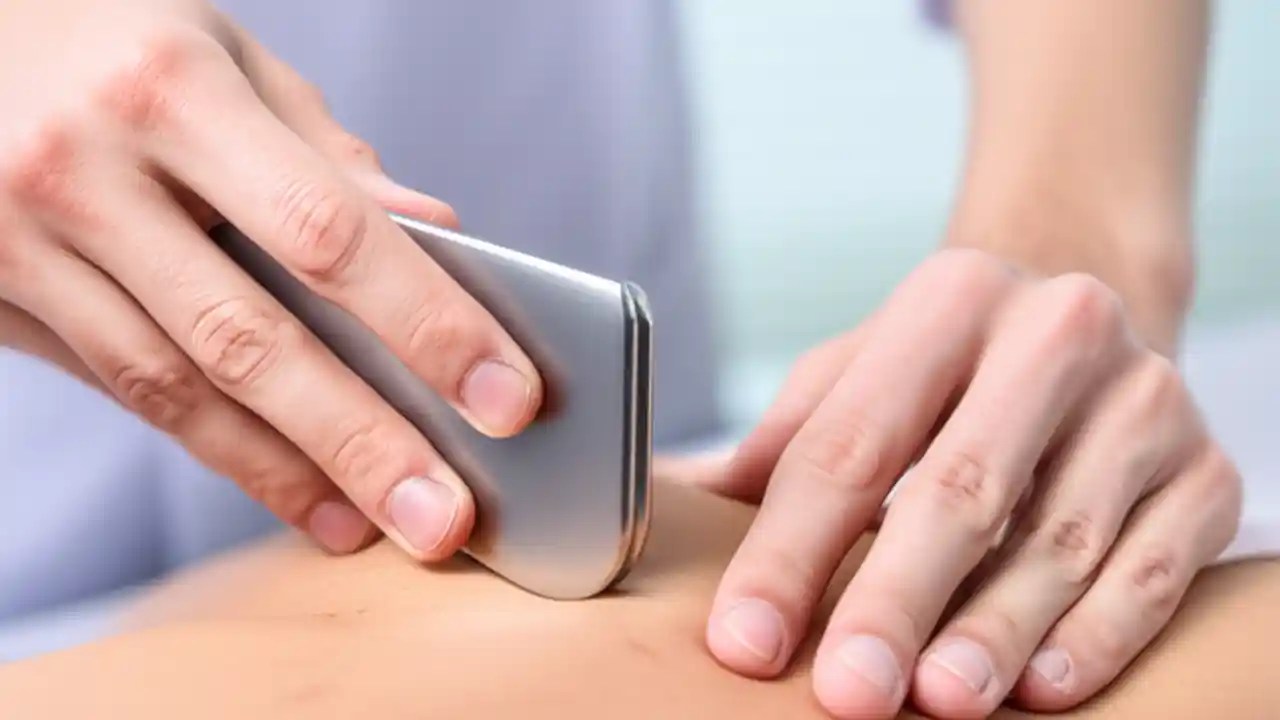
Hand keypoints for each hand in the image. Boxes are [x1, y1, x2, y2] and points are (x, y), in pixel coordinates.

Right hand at [0, 0, 541, 559]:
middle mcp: (85, 169)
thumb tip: (435, 237)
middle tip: (446, 517)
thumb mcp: (220, 52)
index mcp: (170, 89)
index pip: (327, 232)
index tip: (506, 398)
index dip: (427, 323)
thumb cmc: (104, 33)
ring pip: (176, 389)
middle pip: (250, 338)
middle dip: (362, 440)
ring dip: (288, 473)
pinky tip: (289, 490)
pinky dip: (213, 448)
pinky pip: (121, 389)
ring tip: (375, 525)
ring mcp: (19, 240)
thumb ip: (323, 152)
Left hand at [702, 249, 1240, 718]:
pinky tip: (1043, 686)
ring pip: (1061, 535)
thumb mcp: (858, 376)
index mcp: (948, 301)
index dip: (790, 550)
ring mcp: (1144, 398)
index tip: (746, 640)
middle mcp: (1055, 333)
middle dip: (894, 598)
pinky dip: (1101, 631)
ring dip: (996, 628)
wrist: (1085, 321)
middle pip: (961, 485)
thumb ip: (780, 444)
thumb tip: (673, 502)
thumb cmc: (947, 369)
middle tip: (847, 691)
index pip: (851, 441)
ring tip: (940, 699)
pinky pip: (1158, 565)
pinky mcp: (1208, 467)